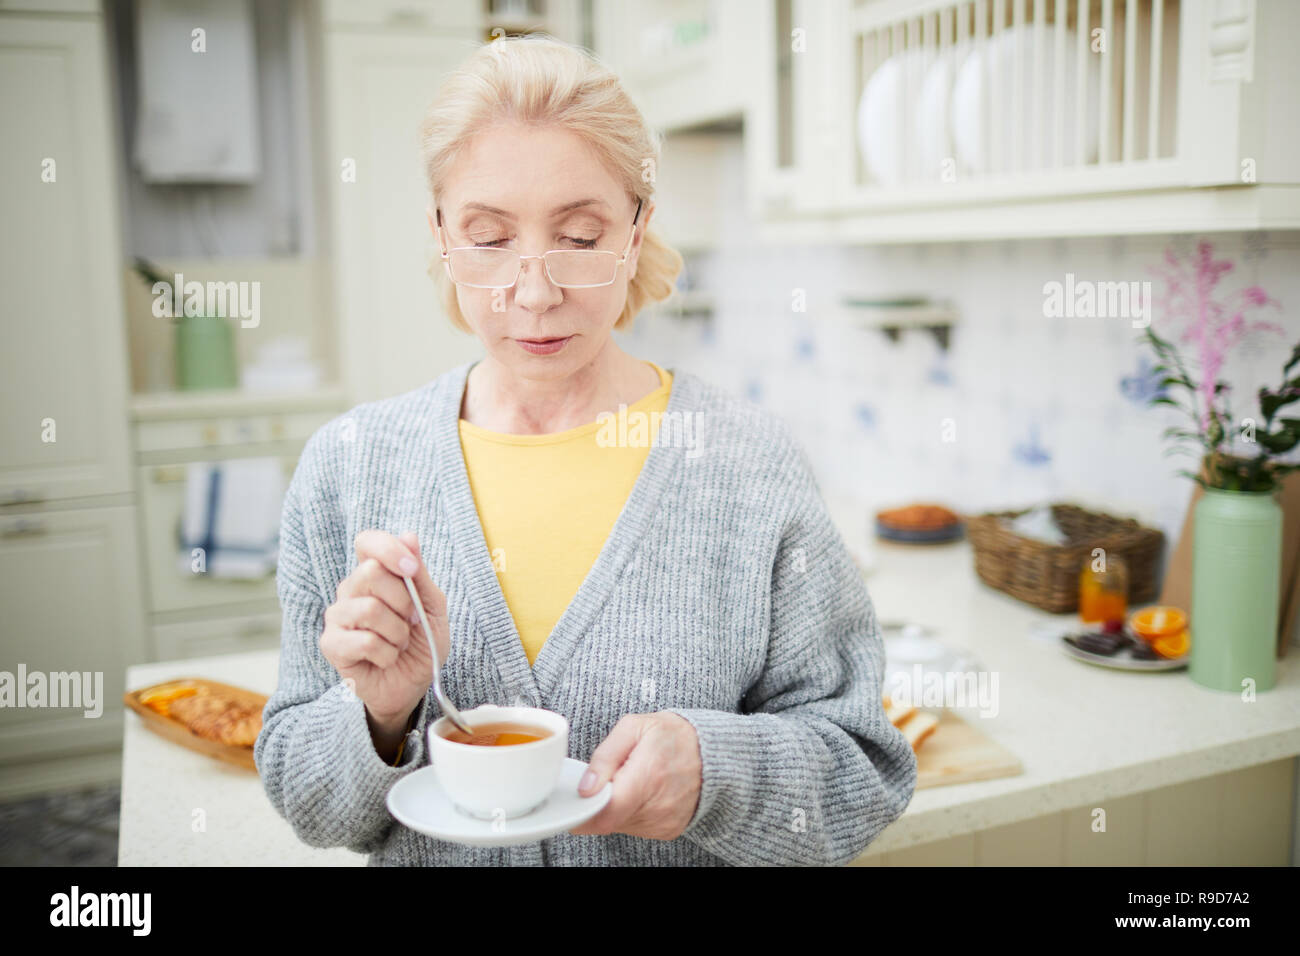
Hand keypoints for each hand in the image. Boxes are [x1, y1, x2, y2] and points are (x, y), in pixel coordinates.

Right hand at [319, 530, 450, 731]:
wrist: (412, 686)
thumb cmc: (421, 643)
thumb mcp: (432, 606)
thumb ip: (419, 575)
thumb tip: (408, 536)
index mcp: (374, 574)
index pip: (367, 542)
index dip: (389, 549)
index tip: (412, 569)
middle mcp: (350, 590)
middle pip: (370, 572)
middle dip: (403, 601)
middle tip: (411, 621)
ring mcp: (337, 616)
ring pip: (369, 609)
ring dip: (398, 633)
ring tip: (399, 644)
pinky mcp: (331, 644)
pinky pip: (364, 641)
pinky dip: (386, 653)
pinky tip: (386, 659)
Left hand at [569, 712, 701, 840]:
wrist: (712, 752)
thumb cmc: (672, 736)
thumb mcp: (634, 728)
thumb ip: (605, 756)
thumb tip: (586, 787)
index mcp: (648, 775)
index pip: (605, 812)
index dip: (582, 811)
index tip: (576, 800)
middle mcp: (658, 805)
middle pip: (609, 820)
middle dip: (599, 803)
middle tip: (608, 780)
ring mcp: (664, 822)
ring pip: (620, 826)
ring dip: (615, 808)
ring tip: (630, 781)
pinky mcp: (669, 830)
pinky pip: (636, 828)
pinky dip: (631, 813)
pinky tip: (642, 793)